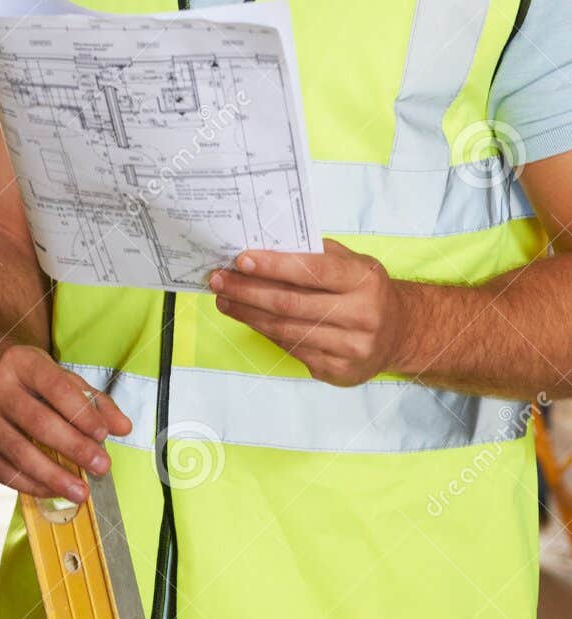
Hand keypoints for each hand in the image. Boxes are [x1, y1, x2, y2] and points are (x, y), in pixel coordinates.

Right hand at [0, 345, 131, 502]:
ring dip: (52, 476)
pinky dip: (27, 484)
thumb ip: (92, 400)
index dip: (80, 413)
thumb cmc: (25, 374)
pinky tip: (51, 491)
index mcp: (20, 360)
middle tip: (101, 467)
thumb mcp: (58, 374)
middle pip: (35, 421)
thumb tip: (123, 428)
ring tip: (80, 491)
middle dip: (72, 447)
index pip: (54, 386)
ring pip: (15, 451)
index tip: (103, 435)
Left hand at [209, 238, 410, 386]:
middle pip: (291, 304)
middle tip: (219, 280)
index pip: (312, 270)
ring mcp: (351, 348)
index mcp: (364, 280)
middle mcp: (362, 316)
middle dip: (248, 291)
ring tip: (224, 300)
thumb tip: (264, 246)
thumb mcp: (352, 262)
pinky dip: (265, 333)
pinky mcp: (339, 372)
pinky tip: (249, 319)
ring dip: (248, 314)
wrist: (399, 333)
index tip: (241, 259)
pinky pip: (292, 350)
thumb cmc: (365, 290)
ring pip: (286, 331)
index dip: (274, 265)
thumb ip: (315, 253)